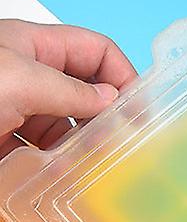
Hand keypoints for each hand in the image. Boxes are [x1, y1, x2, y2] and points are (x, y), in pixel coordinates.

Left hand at [0, 19, 135, 158]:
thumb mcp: (21, 82)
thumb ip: (71, 91)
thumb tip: (110, 99)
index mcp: (31, 46)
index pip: (95, 51)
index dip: (122, 76)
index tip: (138, 109)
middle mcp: (25, 75)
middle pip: (83, 92)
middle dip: (104, 116)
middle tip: (116, 140)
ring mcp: (13, 108)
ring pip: (63, 126)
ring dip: (81, 145)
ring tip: (90, 161)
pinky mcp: (2, 137)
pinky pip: (38, 152)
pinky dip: (54, 165)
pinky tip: (61, 174)